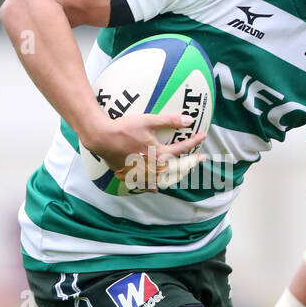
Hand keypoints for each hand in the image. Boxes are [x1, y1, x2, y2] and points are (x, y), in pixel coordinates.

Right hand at [82, 112, 206, 191]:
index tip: (203, 136)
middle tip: (200, 158)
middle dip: (191, 162)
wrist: (102, 138)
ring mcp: (142, 173)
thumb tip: (189, 120)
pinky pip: (146, 184)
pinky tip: (157, 186)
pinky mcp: (131, 175)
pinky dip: (154, 185)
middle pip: (177, 168)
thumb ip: (169, 121)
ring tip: (183, 172)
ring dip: (176, 175)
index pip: (182, 149)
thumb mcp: (148, 120)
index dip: (194, 142)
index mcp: (159, 154)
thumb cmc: (124, 128)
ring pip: (164, 179)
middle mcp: (153, 167)